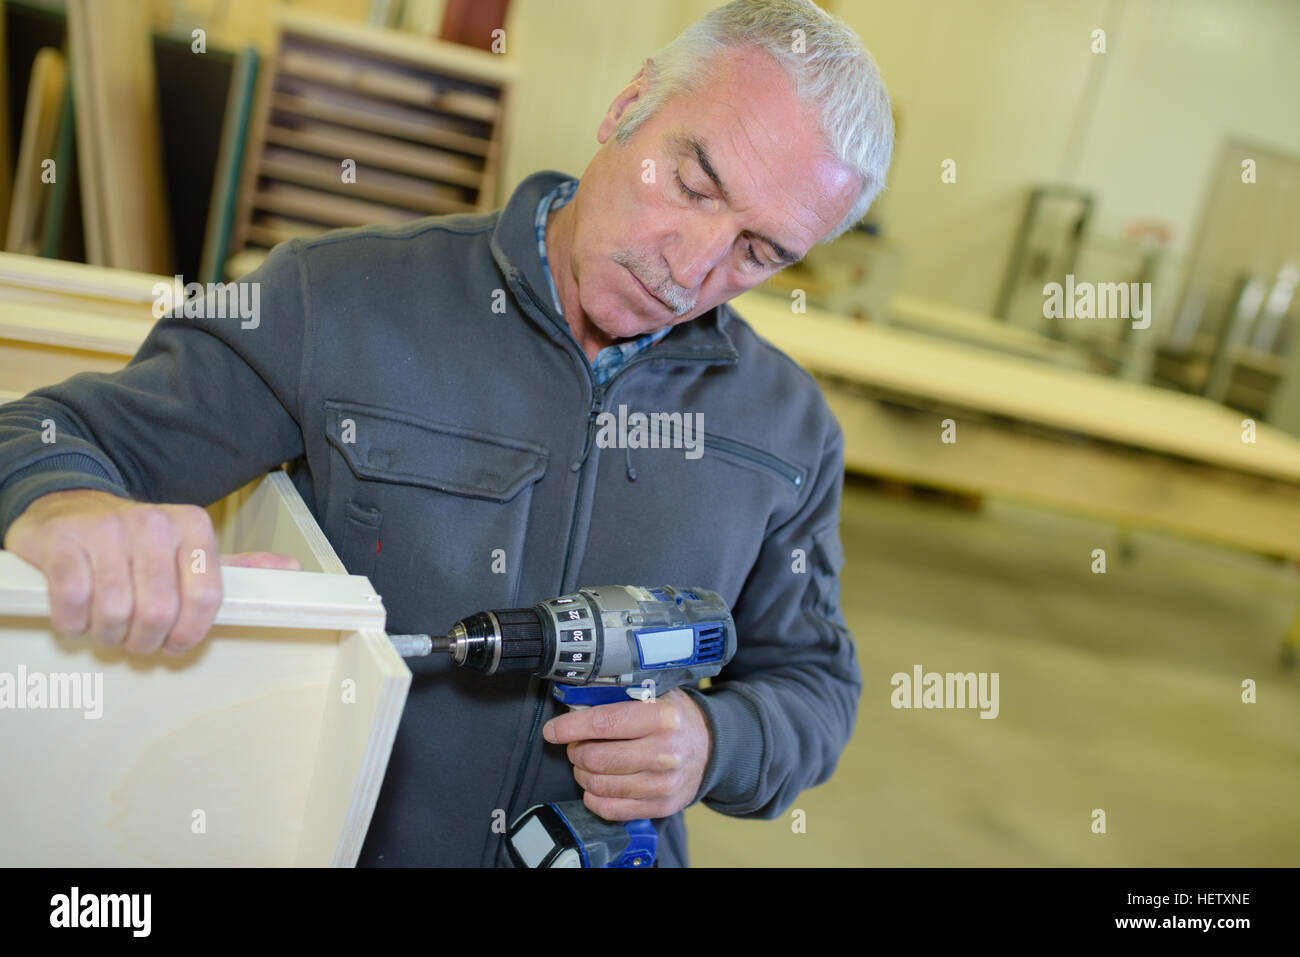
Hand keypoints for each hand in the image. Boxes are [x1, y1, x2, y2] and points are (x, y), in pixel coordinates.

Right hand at [4, 488, 300, 655]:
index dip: (189, 634)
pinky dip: (73, 623)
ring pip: (115, 611)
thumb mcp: (188, 549)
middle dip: (144, 641)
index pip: (206, 598)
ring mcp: (107, 530)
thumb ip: (236, 566)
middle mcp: (154, 523)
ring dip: (107, 635)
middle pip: (159, 612)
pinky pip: (73, 601)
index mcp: (193, 527)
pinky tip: (75, 618)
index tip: (174, 643)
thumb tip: (290, 569)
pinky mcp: (63, 541)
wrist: (67, 506)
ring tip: (105, 628)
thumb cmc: (134, 542)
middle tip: (134, 640)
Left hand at [542, 687, 711, 820]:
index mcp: (662, 717)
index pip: (604, 723)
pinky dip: (593, 798)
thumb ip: (618, 695)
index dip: (570, 728)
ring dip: (582, 774)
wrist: (710, 747)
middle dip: (575, 752)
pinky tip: (596, 785)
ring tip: (586, 763)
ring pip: (599, 785)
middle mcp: (665, 752)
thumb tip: (574, 702)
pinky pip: (610, 809)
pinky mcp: (661, 806)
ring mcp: (664, 783)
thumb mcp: (654, 693)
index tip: (553, 730)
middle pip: (596, 758)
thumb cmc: (673, 718)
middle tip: (577, 745)